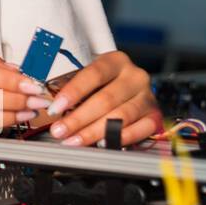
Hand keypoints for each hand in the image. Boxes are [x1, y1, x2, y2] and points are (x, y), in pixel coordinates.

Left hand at [42, 50, 161, 146]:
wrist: (127, 86)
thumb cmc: (101, 82)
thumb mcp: (88, 75)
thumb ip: (72, 86)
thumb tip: (51, 105)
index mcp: (116, 61)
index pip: (93, 75)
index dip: (73, 92)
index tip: (55, 108)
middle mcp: (135, 77)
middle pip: (105, 99)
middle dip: (78, 118)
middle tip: (60, 131)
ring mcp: (147, 96)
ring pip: (120, 117)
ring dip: (94, 132)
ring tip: (74, 140)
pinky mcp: (154, 115)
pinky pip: (139, 130)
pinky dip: (120, 138)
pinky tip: (102, 143)